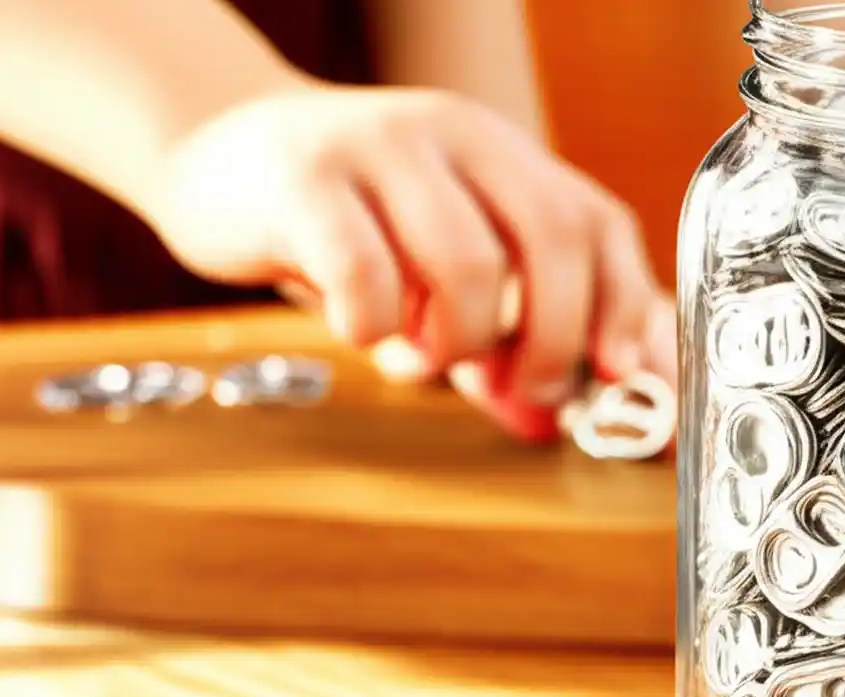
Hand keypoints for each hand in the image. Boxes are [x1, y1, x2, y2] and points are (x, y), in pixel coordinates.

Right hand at [149, 80, 674, 439]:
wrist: (221, 150)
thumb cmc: (351, 221)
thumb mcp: (440, 259)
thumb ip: (503, 328)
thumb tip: (557, 414)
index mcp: (503, 152)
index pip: (596, 220)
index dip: (623, 305)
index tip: (621, 378)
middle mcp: (456, 134)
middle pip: (553, 236)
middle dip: (556, 337)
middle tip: (529, 392)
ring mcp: (381, 148)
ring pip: (467, 263)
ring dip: (459, 341)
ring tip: (422, 358)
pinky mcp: (304, 181)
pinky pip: (366, 276)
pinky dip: (377, 329)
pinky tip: (364, 330)